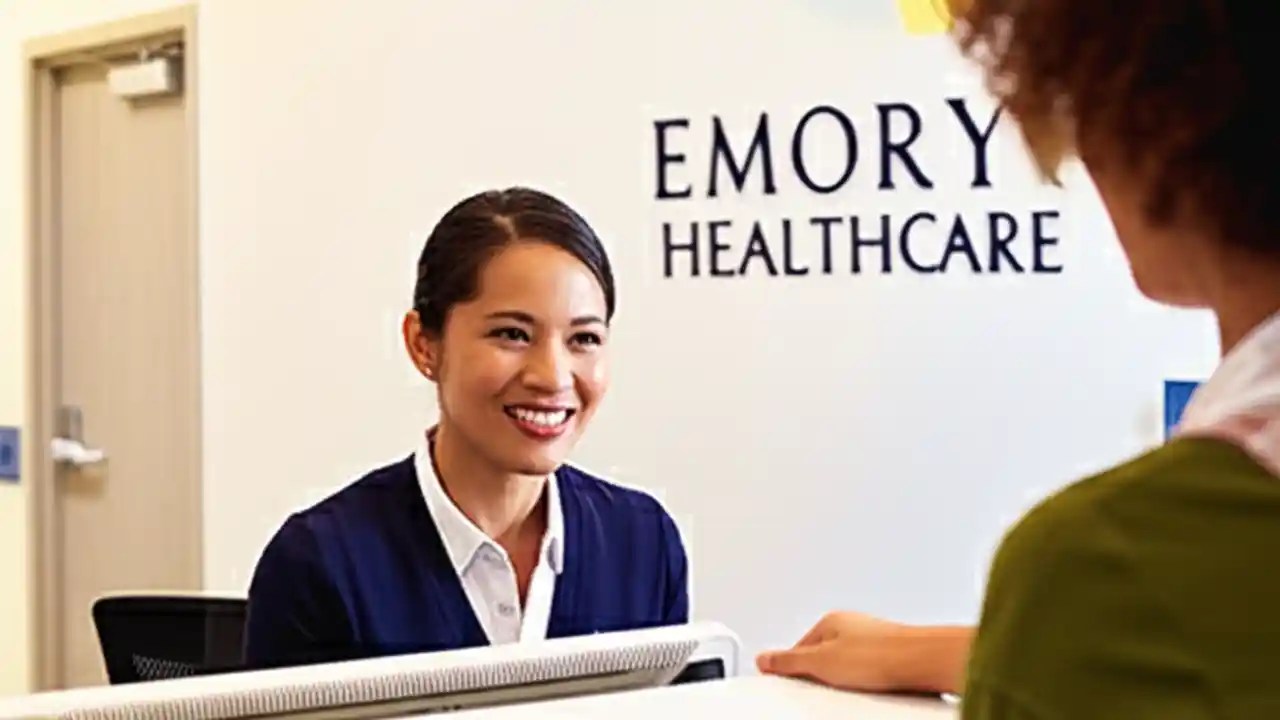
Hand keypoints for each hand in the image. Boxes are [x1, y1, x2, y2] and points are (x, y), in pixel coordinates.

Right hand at [756, 611, 971, 693]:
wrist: (923, 661)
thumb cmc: (880, 654)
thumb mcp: (821, 662)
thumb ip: (789, 662)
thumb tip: (764, 658)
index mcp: (830, 622)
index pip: (799, 648)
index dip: (793, 670)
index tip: (788, 683)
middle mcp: (851, 627)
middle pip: (823, 658)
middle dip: (823, 676)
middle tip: (826, 689)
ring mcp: (872, 641)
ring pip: (848, 668)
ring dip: (848, 682)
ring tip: (854, 690)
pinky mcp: (890, 657)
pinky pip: (869, 674)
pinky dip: (867, 684)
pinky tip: (871, 691)